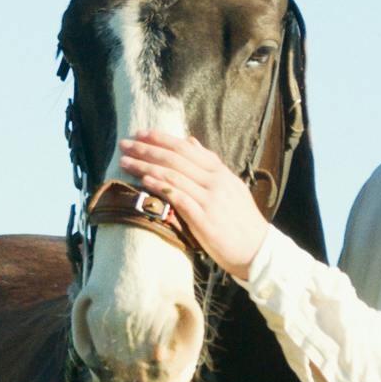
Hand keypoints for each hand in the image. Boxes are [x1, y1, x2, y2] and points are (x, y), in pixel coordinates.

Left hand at [117, 131, 269, 278]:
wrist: (257, 249)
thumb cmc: (240, 218)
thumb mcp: (229, 184)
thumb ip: (209, 163)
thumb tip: (190, 140)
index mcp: (220, 171)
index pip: (186, 148)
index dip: (161, 139)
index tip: (140, 133)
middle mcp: (215, 181)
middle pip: (175, 158)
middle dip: (146, 149)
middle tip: (124, 144)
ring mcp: (210, 199)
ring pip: (173, 175)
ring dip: (145, 167)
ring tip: (125, 162)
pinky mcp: (204, 219)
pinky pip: (178, 198)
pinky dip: (160, 187)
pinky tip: (144, 182)